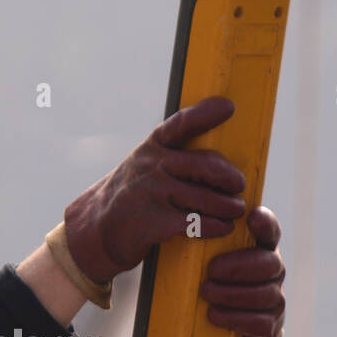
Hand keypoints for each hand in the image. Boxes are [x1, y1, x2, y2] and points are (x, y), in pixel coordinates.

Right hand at [63, 97, 244, 283]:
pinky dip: (215, 226)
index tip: (228, 107)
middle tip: (239, 186)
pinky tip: (222, 227)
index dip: (206, 114)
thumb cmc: (132, 196)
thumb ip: (173, 157)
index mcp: (152, 147)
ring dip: (228, 206)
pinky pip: (196, 222)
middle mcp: (152, 165)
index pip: (182, 124)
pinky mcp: (155, 222)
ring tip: (235, 210)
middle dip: (229, 177)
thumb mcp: (144, 165)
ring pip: (206, 197)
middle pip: (205, 165)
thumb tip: (219, 162)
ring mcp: (152, 192)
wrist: (96, 230)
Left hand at [200, 205, 285, 336]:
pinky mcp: (271, 326)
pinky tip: (215, 315)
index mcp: (261, 249)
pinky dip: (235, 319)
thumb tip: (179, 228)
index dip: (265, 223)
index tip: (251, 217)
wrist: (226, 330)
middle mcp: (273, 272)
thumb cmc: (212, 285)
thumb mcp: (208, 262)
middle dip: (239, 266)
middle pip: (270, 263)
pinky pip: (260, 323)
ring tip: (206, 294)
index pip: (270, 230)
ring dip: (232, 294)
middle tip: (211, 270)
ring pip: (265, 294)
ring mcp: (275, 299)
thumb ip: (204, 245)